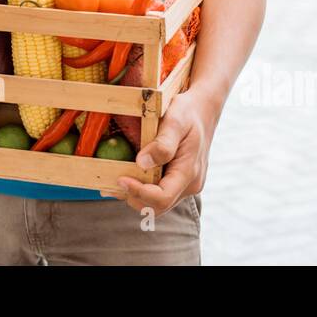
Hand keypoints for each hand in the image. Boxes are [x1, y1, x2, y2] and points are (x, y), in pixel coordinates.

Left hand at [108, 90, 218, 213]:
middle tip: (113, 181)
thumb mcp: (175, 121)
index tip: (120, 179)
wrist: (203, 109)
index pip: (162, 198)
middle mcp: (190, 184)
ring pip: (157, 203)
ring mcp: (185, 185)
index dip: (138, 193)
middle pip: (157, 206)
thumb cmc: (188, 112)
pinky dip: (142, 188)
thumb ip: (162, 144)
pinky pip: (159, 192)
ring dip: (135, 195)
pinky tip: (128, 175)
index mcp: (190, 172)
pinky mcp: (179, 181)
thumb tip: (142, 163)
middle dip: (133, 197)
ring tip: (116, 178)